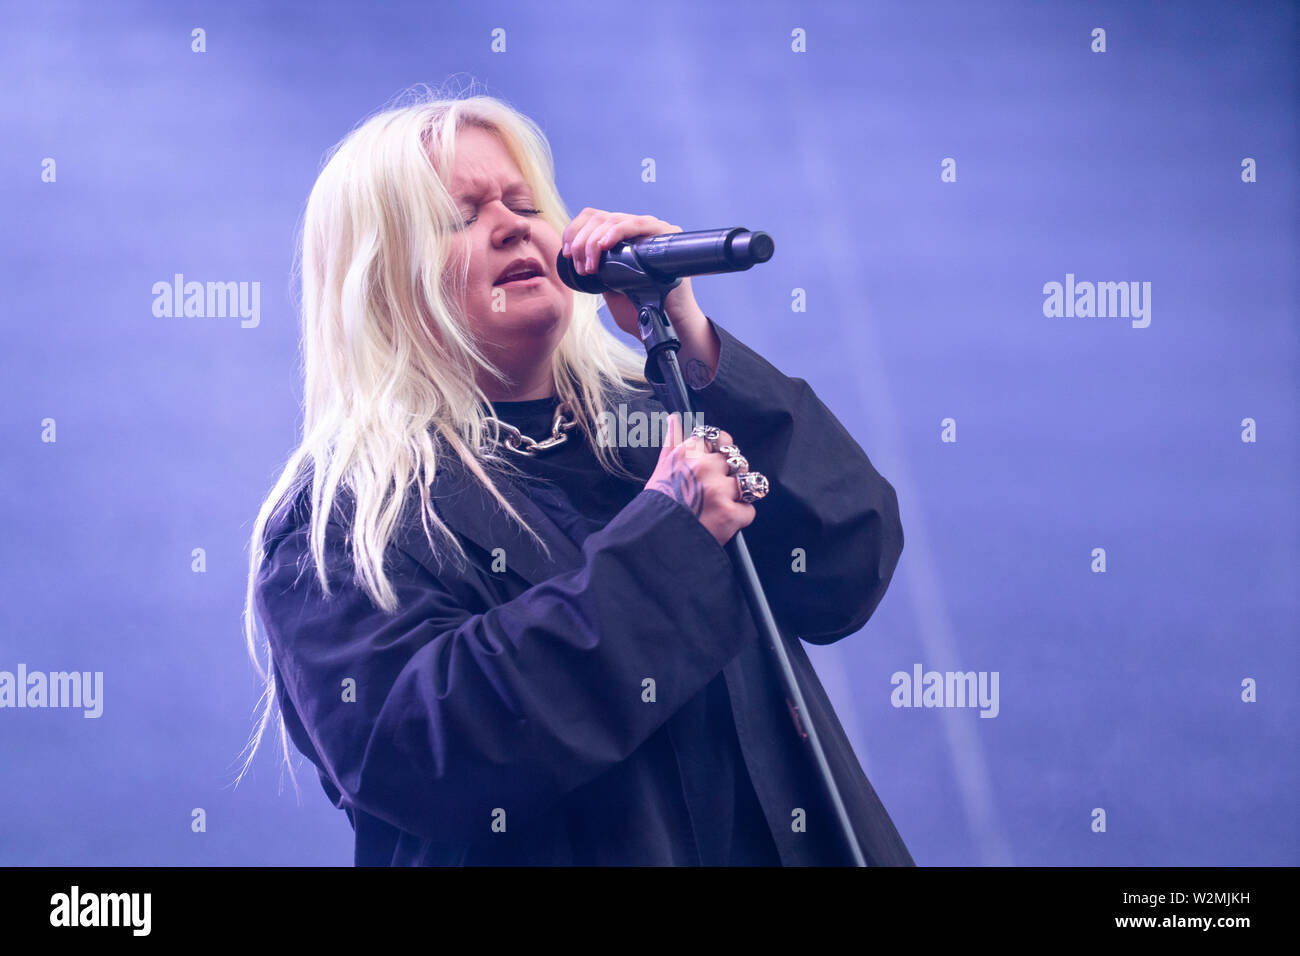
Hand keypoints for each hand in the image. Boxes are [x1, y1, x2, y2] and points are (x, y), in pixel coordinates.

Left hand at [560, 208, 702, 337]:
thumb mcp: (609, 286)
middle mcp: (637, 228)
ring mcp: (652, 228)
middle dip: (581, 242)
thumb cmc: (640, 308)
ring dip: (594, 242)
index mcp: (623, 237)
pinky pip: (636, 224)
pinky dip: (616, 232)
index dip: (575, 231)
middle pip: (599, 218)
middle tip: (580, 267)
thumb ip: (598, 269)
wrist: (667, 323)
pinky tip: (604, 246)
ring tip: (590, 267)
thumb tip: (577, 255)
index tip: (567, 253)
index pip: (594, 218)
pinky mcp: (665, 233)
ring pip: (612, 220)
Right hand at [645, 412, 754, 546]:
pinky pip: (749, 509)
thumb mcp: (661, 468)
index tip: (720, 462)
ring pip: (748, 482)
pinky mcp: (730, 514)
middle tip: (718, 490)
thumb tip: (674, 418)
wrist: (657, 540)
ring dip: (740, 494)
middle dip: (732, 474)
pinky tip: (724, 521)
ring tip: (723, 504)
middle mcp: (704, 468)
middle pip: (737, 461)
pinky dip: (740, 517)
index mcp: (688, 453)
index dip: (724, 451)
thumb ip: (673, 441)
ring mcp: (719, 491)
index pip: (721, 438)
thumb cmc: (659, 505)